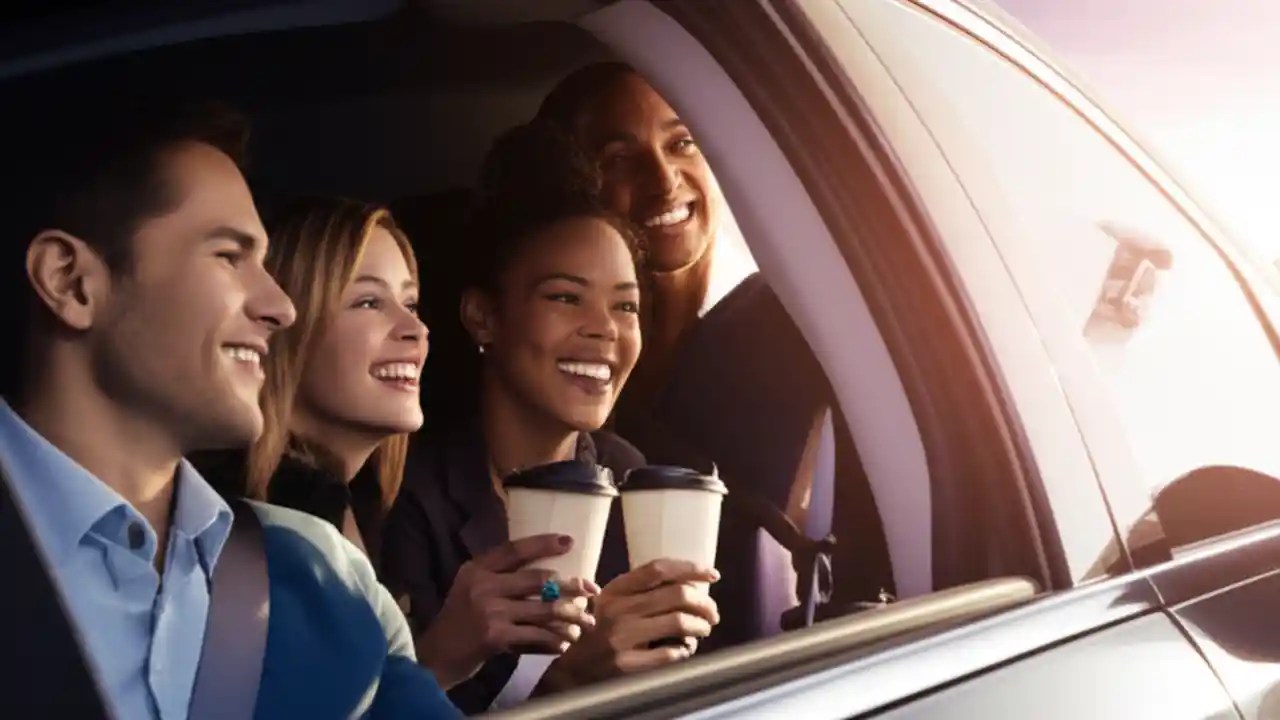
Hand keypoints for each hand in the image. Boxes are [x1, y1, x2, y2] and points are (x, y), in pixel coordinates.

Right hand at [416, 534, 599, 688]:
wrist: (437, 655)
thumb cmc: (460, 620)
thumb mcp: (471, 587)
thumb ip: (499, 577)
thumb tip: (548, 575)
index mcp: (478, 568)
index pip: (514, 549)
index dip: (543, 543)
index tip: (569, 541)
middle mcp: (483, 585)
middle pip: (538, 580)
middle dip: (570, 586)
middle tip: (591, 589)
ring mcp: (490, 611)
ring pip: (543, 610)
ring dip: (570, 616)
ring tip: (586, 622)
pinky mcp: (496, 636)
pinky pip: (536, 636)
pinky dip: (554, 640)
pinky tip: (565, 642)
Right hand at [536, 559, 719, 692]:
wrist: (571, 670)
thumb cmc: (599, 632)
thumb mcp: (611, 603)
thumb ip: (641, 591)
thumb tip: (689, 584)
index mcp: (616, 589)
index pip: (659, 569)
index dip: (690, 568)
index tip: (712, 574)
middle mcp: (618, 609)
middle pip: (677, 594)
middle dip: (705, 603)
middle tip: (712, 613)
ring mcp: (622, 637)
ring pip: (679, 622)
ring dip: (700, 625)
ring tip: (703, 630)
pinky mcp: (627, 663)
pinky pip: (670, 653)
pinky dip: (685, 650)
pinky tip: (685, 649)